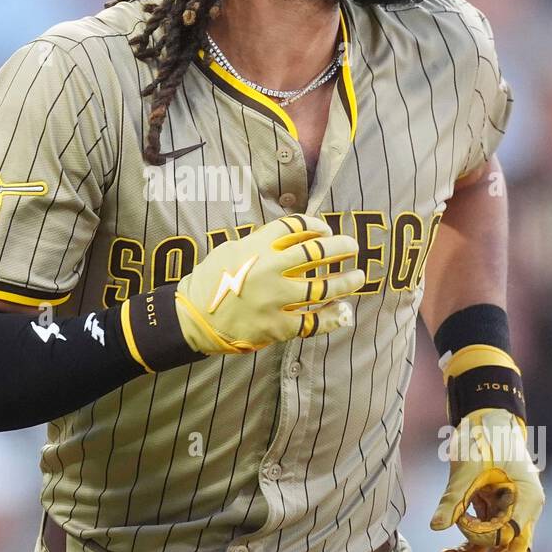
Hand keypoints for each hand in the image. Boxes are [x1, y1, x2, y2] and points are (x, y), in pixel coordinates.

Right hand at [175, 213, 364, 354]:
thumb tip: (288, 239)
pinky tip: (343, 312)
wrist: (192, 319)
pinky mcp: (277, 326)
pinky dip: (332, 317)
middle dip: (340, 247)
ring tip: (359, 276)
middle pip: (316, 253)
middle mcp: (270, 269)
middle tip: (352, 246)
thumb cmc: (209, 282)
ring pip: (323, 287)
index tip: (326, 230)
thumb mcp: (229, 251)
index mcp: (257, 246)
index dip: (316, 225)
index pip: (296, 227)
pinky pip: (313, 321)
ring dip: (346, 281)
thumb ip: (259, 244)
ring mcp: (276, 299)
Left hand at [430, 407, 543, 551]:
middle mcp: (524, 510)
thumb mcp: (466, 465)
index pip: (514, 543)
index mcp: (527, 498)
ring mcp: (512, 513)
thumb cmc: (482, 434)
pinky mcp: (497, 513)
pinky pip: (486, 540)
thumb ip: (453, 496)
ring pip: (498, 551)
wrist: (487, 417)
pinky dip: (467, 549)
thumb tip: (436, 527)